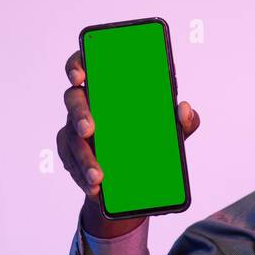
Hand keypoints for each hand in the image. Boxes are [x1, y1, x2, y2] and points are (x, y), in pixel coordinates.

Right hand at [57, 48, 201, 237]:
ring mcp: (75, 128)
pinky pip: (71, 162)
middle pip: (73, 99)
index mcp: (108, 88)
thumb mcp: (173, 131)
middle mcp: (88, 103)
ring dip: (83, 157)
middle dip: (79, 114)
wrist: (139, 176)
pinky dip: (82, 176)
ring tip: (98, 176)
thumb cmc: (152, 137)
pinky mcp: (71, 153)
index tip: (81, 76)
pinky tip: (95, 189)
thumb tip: (184, 109)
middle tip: (89, 130)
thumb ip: (184, 120)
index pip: (86, 65)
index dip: (78, 65)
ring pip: (70, 137)